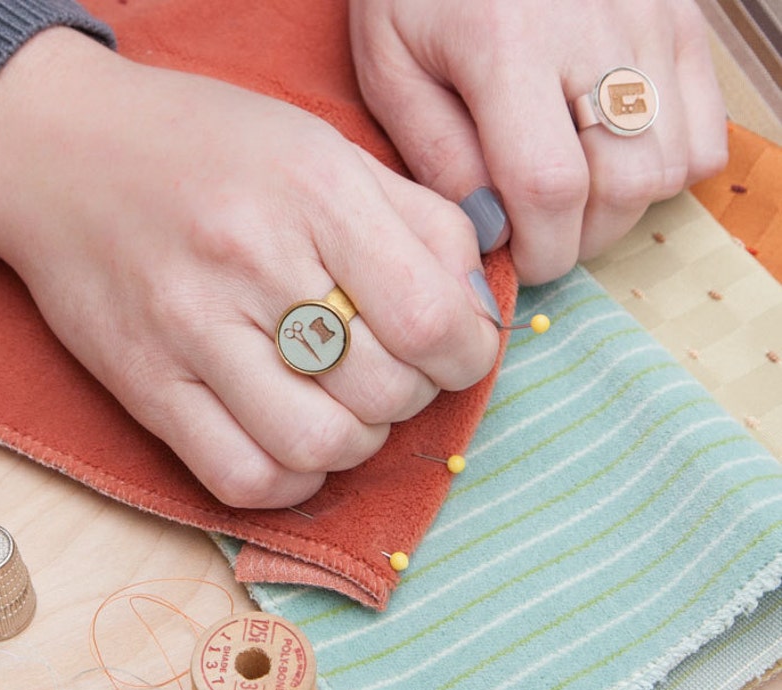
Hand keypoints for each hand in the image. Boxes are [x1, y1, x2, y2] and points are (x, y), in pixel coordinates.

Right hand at [0, 29, 499, 506]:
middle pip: (382, 389)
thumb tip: (479, 310)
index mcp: (312, 193)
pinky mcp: (142, 384)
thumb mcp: (322, 148)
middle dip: (411, 393)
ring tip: (343, 406)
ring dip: (355, 443)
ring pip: (318, 446)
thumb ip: (417, 220)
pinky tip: (292, 439)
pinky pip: (240, 478)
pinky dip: (289, 480)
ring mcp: (188, 330)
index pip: (430, 317)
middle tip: (390, 367)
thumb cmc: (203, 147)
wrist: (59, 152)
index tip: (453, 349)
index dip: (466, 354)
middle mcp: (250, 262)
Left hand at [349, 0, 727, 283]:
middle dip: (580, 237)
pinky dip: (665, 168)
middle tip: (538, 233)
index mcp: (506, 47)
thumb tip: (492, 230)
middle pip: (624, 185)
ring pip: (671, 166)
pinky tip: (611, 159)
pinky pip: (705, 133)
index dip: (539, 247)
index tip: (516, 259)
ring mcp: (649, 22)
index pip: (549, 186)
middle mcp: (593, 31)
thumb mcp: (390, 68)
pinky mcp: (681, 21)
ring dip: (621, 207)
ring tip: (570, 195)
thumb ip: (436, 153)